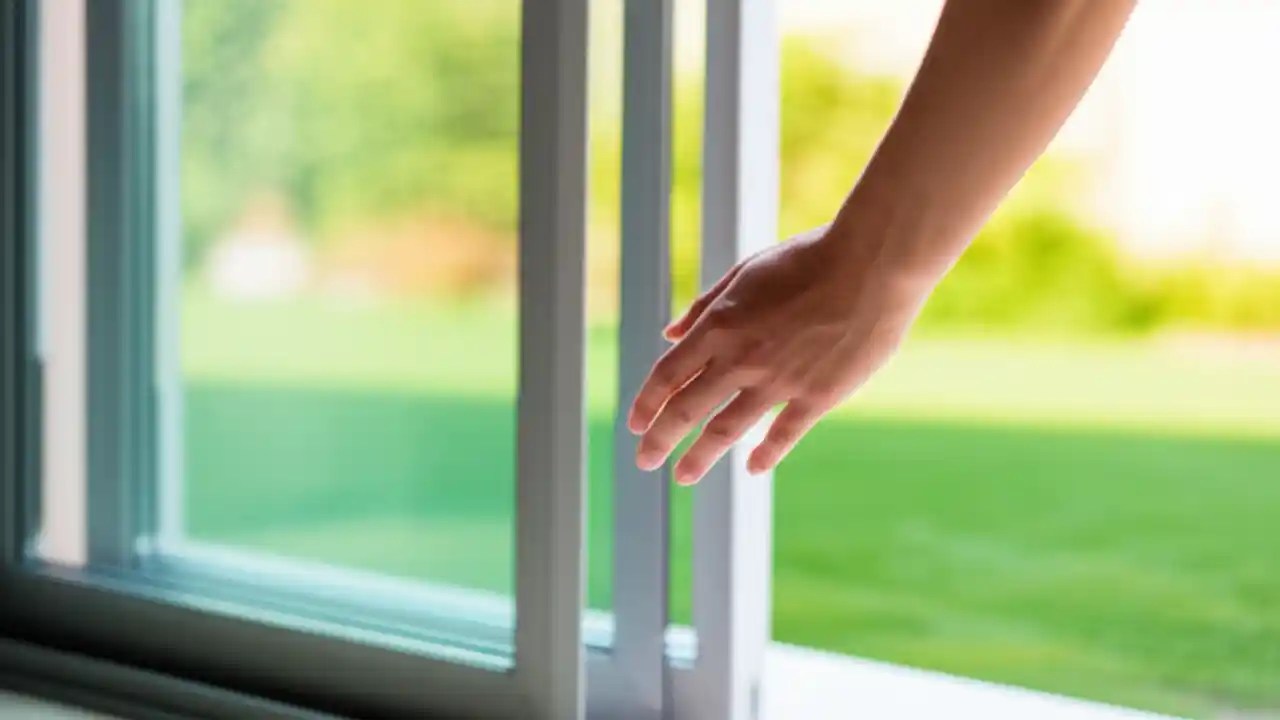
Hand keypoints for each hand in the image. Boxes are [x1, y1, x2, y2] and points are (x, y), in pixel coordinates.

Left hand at [627, 224, 928, 484]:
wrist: (871, 265)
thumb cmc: (808, 260)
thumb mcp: (745, 272)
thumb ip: (705, 307)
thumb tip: (670, 333)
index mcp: (719, 325)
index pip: (667, 374)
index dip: (647, 403)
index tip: (636, 424)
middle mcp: (741, 358)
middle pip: (687, 409)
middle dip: (659, 439)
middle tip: (645, 460)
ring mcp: (779, 381)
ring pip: (726, 430)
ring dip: (700, 456)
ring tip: (683, 476)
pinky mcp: (817, 396)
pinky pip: (783, 434)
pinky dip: (766, 454)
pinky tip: (753, 468)